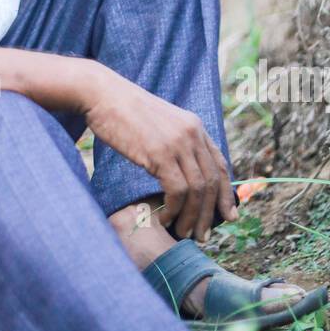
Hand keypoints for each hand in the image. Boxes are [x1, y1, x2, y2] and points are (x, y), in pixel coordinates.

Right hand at [83, 69, 237, 240]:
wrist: (101, 94)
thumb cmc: (122, 112)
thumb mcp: (158, 124)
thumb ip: (174, 142)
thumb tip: (179, 173)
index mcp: (194, 126)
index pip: (220, 165)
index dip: (225, 194)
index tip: (228, 216)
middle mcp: (192, 133)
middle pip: (212, 181)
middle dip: (209, 213)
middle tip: (202, 236)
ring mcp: (178, 142)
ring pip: (197, 190)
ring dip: (191, 217)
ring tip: (183, 234)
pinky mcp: (160, 153)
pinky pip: (177, 190)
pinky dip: (174, 209)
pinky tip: (165, 218)